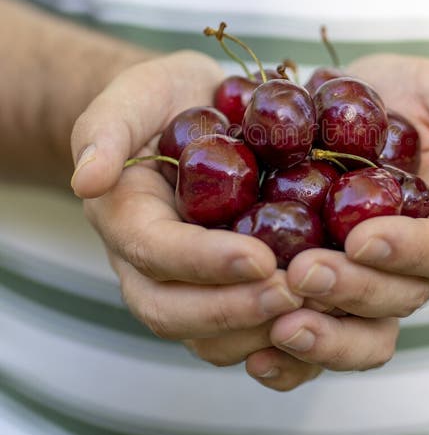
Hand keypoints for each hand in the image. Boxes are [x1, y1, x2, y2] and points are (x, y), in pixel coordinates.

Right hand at [71, 51, 319, 383]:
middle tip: (296, 291)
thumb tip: (87, 180)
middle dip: (234, 310)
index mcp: (127, 221)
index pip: (154, 254)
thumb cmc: (165, 99)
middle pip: (174, 314)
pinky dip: (287, 340)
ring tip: (320, 308)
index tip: (258, 256)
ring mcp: (191, 286)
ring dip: (263, 332)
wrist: (195, 112)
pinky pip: (249, 335)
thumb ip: (106, 129)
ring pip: (211, 339)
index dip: (201, 262)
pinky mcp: (231, 291)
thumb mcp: (135, 94)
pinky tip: (333, 318)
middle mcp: (152, 267)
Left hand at [245, 54, 428, 389]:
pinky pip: (315, 339)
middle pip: (397, 300)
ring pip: (359, 334)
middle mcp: (412, 267)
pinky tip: (256, 359)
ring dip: (321, 339)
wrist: (351, 115)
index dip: (411, 251)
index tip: (364, 238)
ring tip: (277, 328)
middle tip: (303, 272)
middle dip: (353, 291)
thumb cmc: (406, 99)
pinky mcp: (322, 296)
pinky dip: (289, 361)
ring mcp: (366, 286)